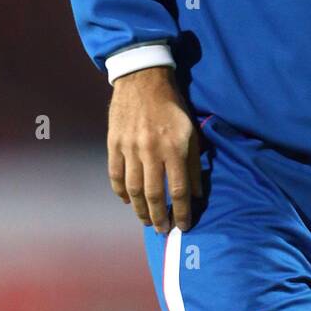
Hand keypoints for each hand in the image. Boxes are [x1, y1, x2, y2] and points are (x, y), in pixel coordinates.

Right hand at [107, 66, 201, 231]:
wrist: (143, 80)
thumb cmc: (172, 106)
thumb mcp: (191, 132)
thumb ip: (193, 164)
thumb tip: (196, 194)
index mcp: (173, 147)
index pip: (178, 190)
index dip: (181, 212)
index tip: (183, 226)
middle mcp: (151, 150)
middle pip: (153, 194)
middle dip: (159, 217)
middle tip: (162, 230)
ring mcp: (129, 148)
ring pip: (133, 189)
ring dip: (139, 209)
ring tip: (146, 220)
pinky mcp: (114, 144)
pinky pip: (115, 175)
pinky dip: (120, 191)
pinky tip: (126, 201)